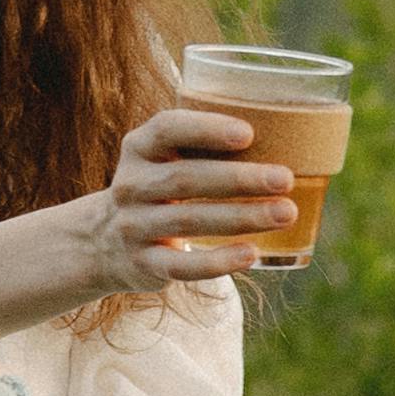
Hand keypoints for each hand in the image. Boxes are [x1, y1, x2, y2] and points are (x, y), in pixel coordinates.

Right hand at [86, 104, 295, 292]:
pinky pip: (181, 265)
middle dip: (239, 179)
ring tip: (286, 213)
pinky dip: (217, 261)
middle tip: (285, 178)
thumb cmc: (160, 187)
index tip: (249, 134)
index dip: (206, 129)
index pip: (167, 129)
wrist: (104, 240)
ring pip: (189, 220)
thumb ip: (205, 145)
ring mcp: (134, 226)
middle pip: (186, 178)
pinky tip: (251, 254)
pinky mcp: (144, 264)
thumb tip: (290, 133)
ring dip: (241, 217)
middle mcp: (132, 185)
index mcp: (140, 148)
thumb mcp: (165, 158)